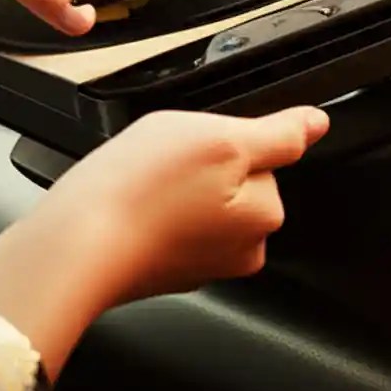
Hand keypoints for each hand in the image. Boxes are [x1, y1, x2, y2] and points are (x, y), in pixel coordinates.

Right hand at [21, 107, 329, 306]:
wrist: (75, 245)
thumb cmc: (138, 193)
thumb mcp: (221, 138)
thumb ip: (277, 133)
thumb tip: (316, 125)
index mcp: (263, 217)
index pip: (262, 156)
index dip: (224, 139)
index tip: (193, 147)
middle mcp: (239, 249)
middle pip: (230, 179)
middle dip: (199, 163)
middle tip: (163, 162)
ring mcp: (198, 262)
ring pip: (194, 197)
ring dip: (170, 184)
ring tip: (142, 183)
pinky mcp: (161, 266)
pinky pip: (164, 219)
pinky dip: (148, 207)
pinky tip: (129, 204)